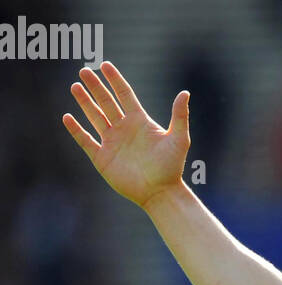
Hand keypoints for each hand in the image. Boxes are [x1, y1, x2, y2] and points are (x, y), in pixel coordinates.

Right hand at [63, 62, 189, 208]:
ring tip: (75, 86)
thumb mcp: (179, 139)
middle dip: (95, 87)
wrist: (161, 193)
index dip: (115, 79)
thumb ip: (180, 116)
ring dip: (85, 102)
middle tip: (84, 70)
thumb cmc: (172, 167)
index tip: (105, 65)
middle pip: (106, 102)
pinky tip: (67, 117)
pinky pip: (86, 140)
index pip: (124, 94)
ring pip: (95, 117)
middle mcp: (124, 129)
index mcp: (140, 122)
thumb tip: (185, 93)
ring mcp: (112, 142)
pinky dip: (76, 129)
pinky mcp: (102, 158)